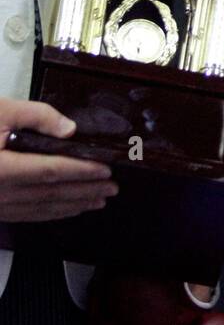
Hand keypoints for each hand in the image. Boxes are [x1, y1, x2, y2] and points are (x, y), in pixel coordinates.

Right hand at [0, 98, 116, 223]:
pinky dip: (51, 213)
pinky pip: (26, 214)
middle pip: (51, 194)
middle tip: (112, 188)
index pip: (51, 171)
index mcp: (0, 168)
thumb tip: (69, 129)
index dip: (81, 172)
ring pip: (41, 208)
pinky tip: (66, 209)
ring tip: (98, 201)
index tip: (106, 170)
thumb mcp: (0, 109)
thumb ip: (37, 116)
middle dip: (85, 191)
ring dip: (73, 205)